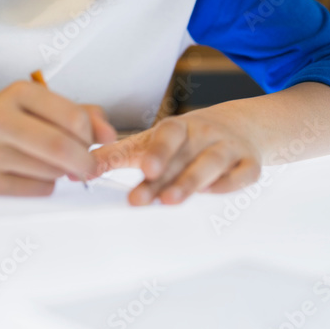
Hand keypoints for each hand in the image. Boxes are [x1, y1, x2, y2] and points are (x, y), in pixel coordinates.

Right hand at [0, 80, 115, 195]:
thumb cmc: (5, 119)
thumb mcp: (39, 104)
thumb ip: (80, 113)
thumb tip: (108, 133)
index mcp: (18, 93)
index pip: (72, 117)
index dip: (91, 134)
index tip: (93, 141)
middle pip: (60, 147)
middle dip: (84, 160)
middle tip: (89, 165)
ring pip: (51, 171)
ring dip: (64, 172)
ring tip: (52, 162)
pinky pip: (38, 189)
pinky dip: (47, 185)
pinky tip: (35, 172)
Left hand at [90, 108, 261, 205]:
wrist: (241, 126)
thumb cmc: (188, 140)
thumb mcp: (152, 141)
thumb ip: (117, 155)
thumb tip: (80, 167)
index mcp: (179, 129)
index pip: (167, 134)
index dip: (156, 150)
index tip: (143, 169)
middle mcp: (205, 135)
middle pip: (187, 154)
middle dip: (166, 176)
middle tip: (141, 199)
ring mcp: (229, 148)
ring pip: (213, 162)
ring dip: (193, 181)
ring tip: (171, 201)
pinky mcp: (249, 164)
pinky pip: (245, 173)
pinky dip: (231, 183)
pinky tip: (215, 193)